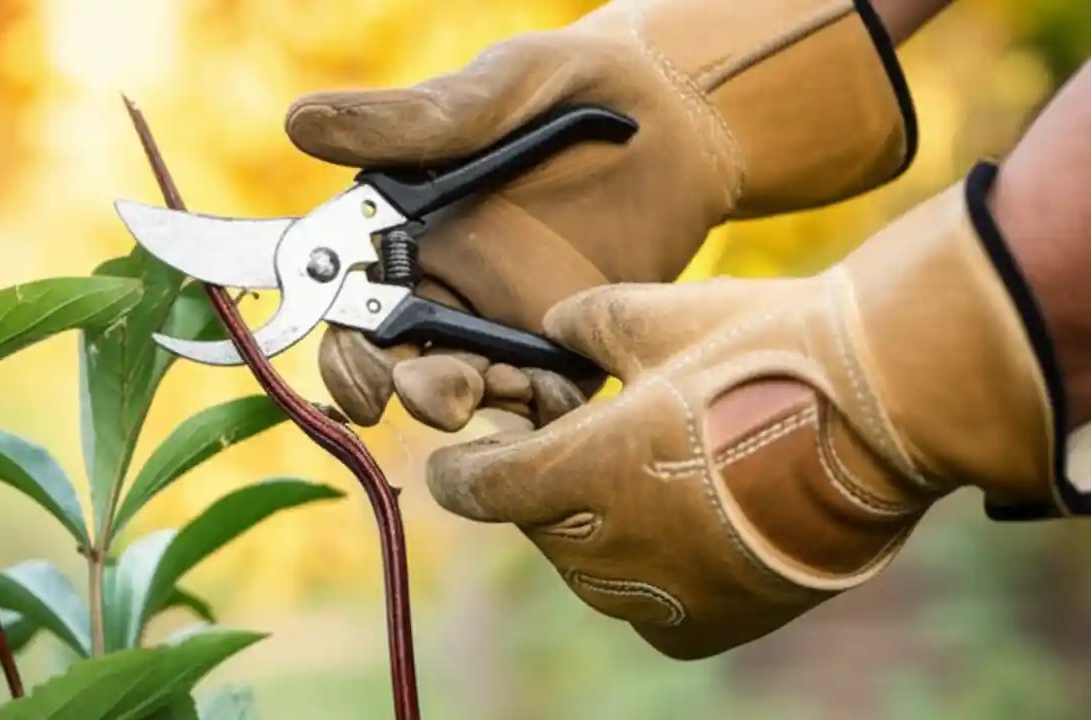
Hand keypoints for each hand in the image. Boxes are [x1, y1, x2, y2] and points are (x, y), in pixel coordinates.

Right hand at [291, 0, 915, 430]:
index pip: (352, 310)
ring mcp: (509, 320)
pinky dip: (544, 409)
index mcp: (405, 235)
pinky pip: (547, 395)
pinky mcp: (574, 342)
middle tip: (443, 394)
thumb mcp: (491, 94)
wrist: (679, 110)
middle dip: (412, 392)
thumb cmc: (571, 84)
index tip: (361, 387)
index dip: (345, 356)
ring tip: (503, 389)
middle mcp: (446, 287)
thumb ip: (410, 123)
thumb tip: (300, 124)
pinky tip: (556, 393)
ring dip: (476, 405)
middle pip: (405, 366)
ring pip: (472, 388)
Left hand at [424, 165, 1062, 658]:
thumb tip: (554, 327)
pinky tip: (685, 520)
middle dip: (545, 486)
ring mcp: (662, 596)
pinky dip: (652, 570)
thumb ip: (583, 324)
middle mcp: (609, 550)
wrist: (884, 410)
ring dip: (597, 528)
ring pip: (591, 572)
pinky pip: (650, 608)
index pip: (478, 490)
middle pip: (538, 527)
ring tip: (648, 473)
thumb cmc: (768, 353)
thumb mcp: (659, 315)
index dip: (465, 469)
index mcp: (580, 472)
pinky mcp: (714, 624)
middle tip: (585, 439)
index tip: (469, 458)